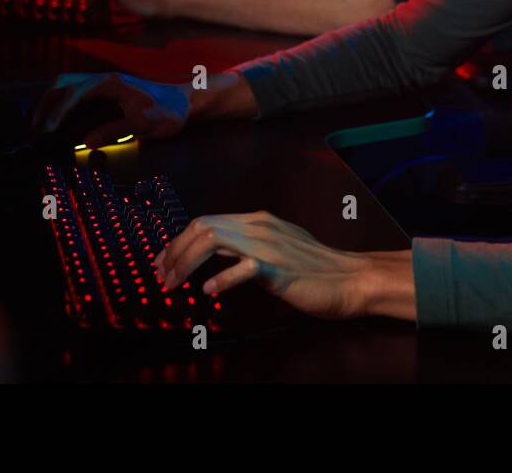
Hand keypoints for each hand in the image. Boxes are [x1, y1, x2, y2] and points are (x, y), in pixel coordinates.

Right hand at [33, 72, 190, 145]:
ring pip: (68, 85)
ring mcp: (104, 83)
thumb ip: (113, 131)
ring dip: (52, 102)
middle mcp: (104, 79)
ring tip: (41, 124)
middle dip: (46, 104)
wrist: (184, 102)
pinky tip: (59, 120)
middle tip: (35, 128)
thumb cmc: (167, 112)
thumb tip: (85, 143)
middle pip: (64, 83)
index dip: (58, 111)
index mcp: (111, 84)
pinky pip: (77, 92)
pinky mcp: (106, 90)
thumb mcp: (142, 124)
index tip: (47, 129)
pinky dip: (62, 103)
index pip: (74, 93)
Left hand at [155, 212, 378, 319]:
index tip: (164, 261)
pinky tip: (209, 292)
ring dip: (186, 262)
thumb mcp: (278, 247)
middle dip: (174, 250)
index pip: (207, 221)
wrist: (350, 278)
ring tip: (174, 283)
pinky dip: (221, 279)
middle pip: (203, 227)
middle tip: (161, 275)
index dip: (179, 241)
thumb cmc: (315, 268)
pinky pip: (242, 268)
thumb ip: (249, 246)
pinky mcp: (278, 267)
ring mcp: (269, 245)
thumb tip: (218, 254)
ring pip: (213, 240)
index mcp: (259, 220)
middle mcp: (260, 226)